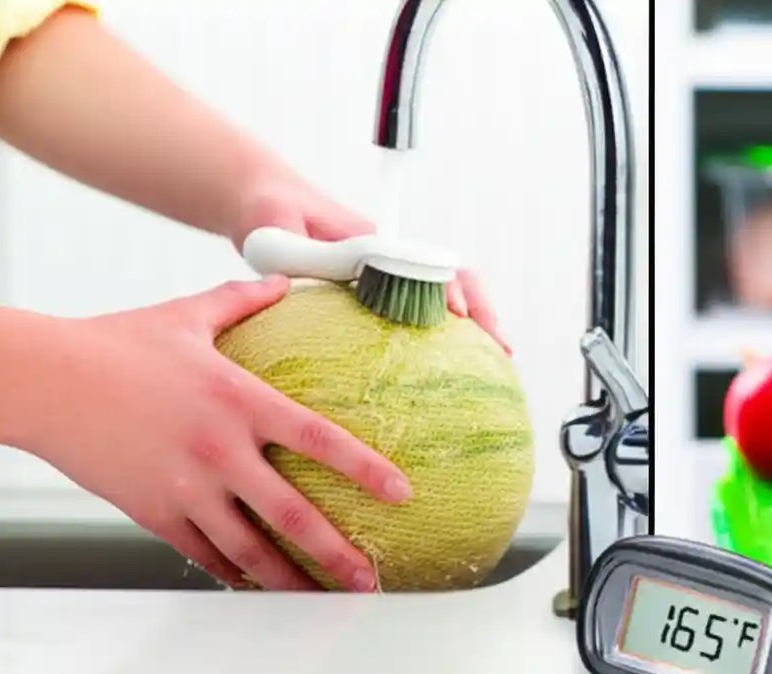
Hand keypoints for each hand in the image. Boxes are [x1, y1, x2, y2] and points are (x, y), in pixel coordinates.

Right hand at [22, 276, 413, 591]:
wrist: (44, 381)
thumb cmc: (115, 344)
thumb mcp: (188, 315)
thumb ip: (243, 300)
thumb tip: (284, 281)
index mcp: (239, 401)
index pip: (320, 439)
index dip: (366, 469)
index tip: (401, 493)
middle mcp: (219, 451)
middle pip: (291, 515)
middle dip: (336, 553)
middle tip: (370, 579)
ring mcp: (185, 488)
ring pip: (248, 550)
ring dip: (289, 580)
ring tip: (320, 599)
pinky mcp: (153, 512)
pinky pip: (202, 554)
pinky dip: (233, 573)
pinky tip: (256, 586)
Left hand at [231, 171, 511, 354]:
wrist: (271, 205)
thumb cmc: (270, 214)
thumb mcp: (275, 231)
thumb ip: (292, 251)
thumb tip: (296, 284)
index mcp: (372, 240)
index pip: (422, 263)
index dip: (444, 288)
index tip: (456, 314)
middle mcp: (392, 257)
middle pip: (453, 276)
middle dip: (481, 309)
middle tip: (500, 346)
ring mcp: (392, 274)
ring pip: (449, 293)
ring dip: (477, 323)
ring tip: (498, 362)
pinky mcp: (385, 292)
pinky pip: (427, 309)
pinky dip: (453, 336)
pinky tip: (462, 369)